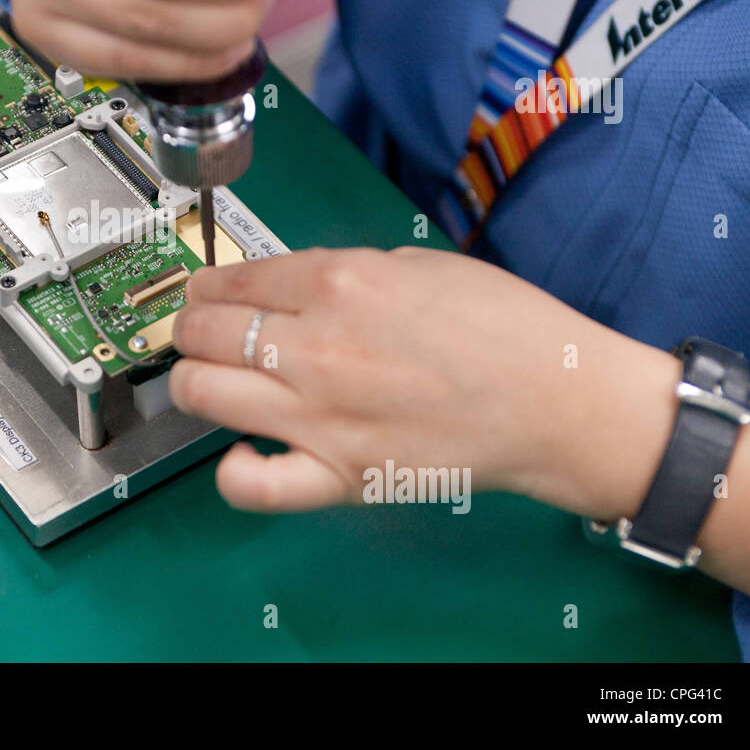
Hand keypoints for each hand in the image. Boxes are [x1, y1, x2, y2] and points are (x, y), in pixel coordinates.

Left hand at [169, 247, 679, 518]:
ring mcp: (318, 415)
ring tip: (209, 380)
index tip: (205, 295)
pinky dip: (232, 471)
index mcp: (335, 284)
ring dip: (192, 382)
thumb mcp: (414, 265)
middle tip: (203, 333)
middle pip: (201, 333)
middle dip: (191, 328)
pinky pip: (253, 484)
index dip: (207, 286)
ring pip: (201, 394)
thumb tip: (285, 287)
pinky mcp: (338, 475)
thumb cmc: (501, 326)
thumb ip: (339, 273)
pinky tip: (241, 451)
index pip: (230, 281)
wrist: (558, 400)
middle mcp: (313, 347)